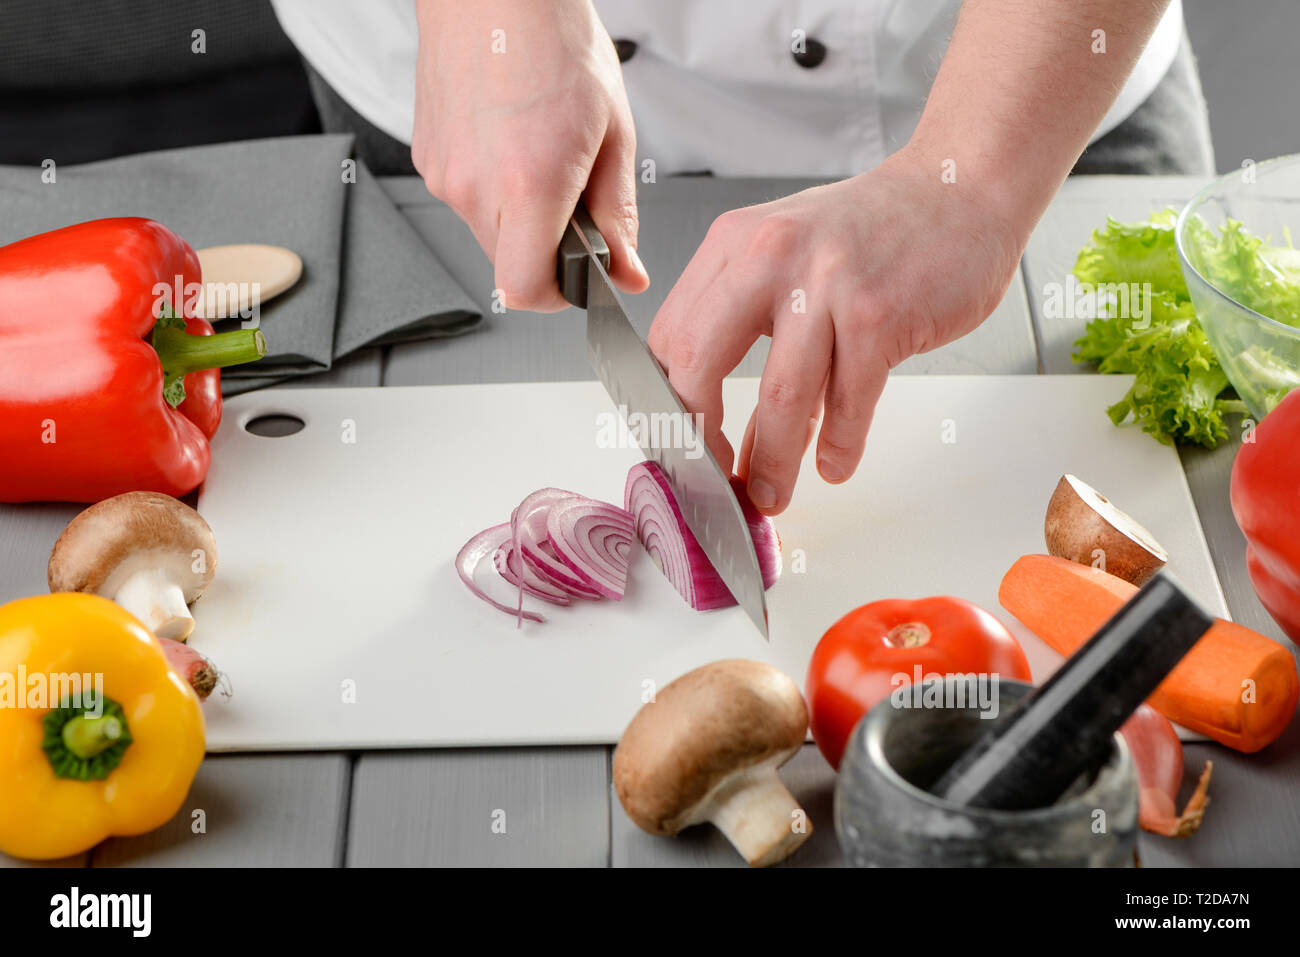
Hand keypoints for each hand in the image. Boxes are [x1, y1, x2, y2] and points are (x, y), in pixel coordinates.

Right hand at [412, 0, 648, 310]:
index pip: (526, 289)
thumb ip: (616, 214)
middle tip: (569, 195)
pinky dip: (492, 186)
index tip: (579, 274)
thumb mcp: (612, 132)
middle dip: (545, 247)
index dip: (557, 294)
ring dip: (518, 214)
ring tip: (537, 153)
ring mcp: (444, 174)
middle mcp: (475, 187)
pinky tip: (509, 139)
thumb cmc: (552, 40)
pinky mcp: (427, 159)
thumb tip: (627, 270)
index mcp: (528, 184)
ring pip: (487, 231)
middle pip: (510, 264)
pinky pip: (467, 198)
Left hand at [647, 148, 1024, 514]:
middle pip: (700, 365)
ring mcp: (826, 285)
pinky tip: (835, 464)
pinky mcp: (880, 315)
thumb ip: (749, 327)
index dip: (669, 404)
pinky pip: (850, 402)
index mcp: (735, 244)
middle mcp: (771, 257)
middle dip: (700, 439)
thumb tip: (725, 423)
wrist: (959, 188)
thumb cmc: (873, 228)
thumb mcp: (789, 259)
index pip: (670, 337)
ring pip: (780, 398)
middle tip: (712, 478)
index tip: (682, 443)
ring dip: (773, 463)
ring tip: (771, 495)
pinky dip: (840, 446)